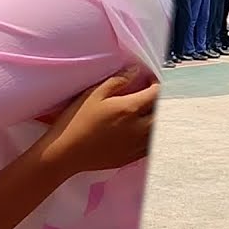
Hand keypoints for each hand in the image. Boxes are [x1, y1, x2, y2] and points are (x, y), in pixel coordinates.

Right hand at [33, 66, 158, 173]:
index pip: (156, 94)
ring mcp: (137, 145)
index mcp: (130, 109)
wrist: (65, 153)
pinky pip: (152, 146)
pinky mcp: (132, 157)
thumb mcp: (93, 94)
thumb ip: (118, 81)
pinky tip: (146, 130)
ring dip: (159, 119)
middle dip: (162, 102)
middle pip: (163, 113)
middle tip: (153, 95)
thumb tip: (136, 70)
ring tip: (151, 111)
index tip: (151, 80)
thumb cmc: (76, 121)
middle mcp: (139, 128)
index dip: (157, 84)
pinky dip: (154, 136)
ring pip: (160, 131)